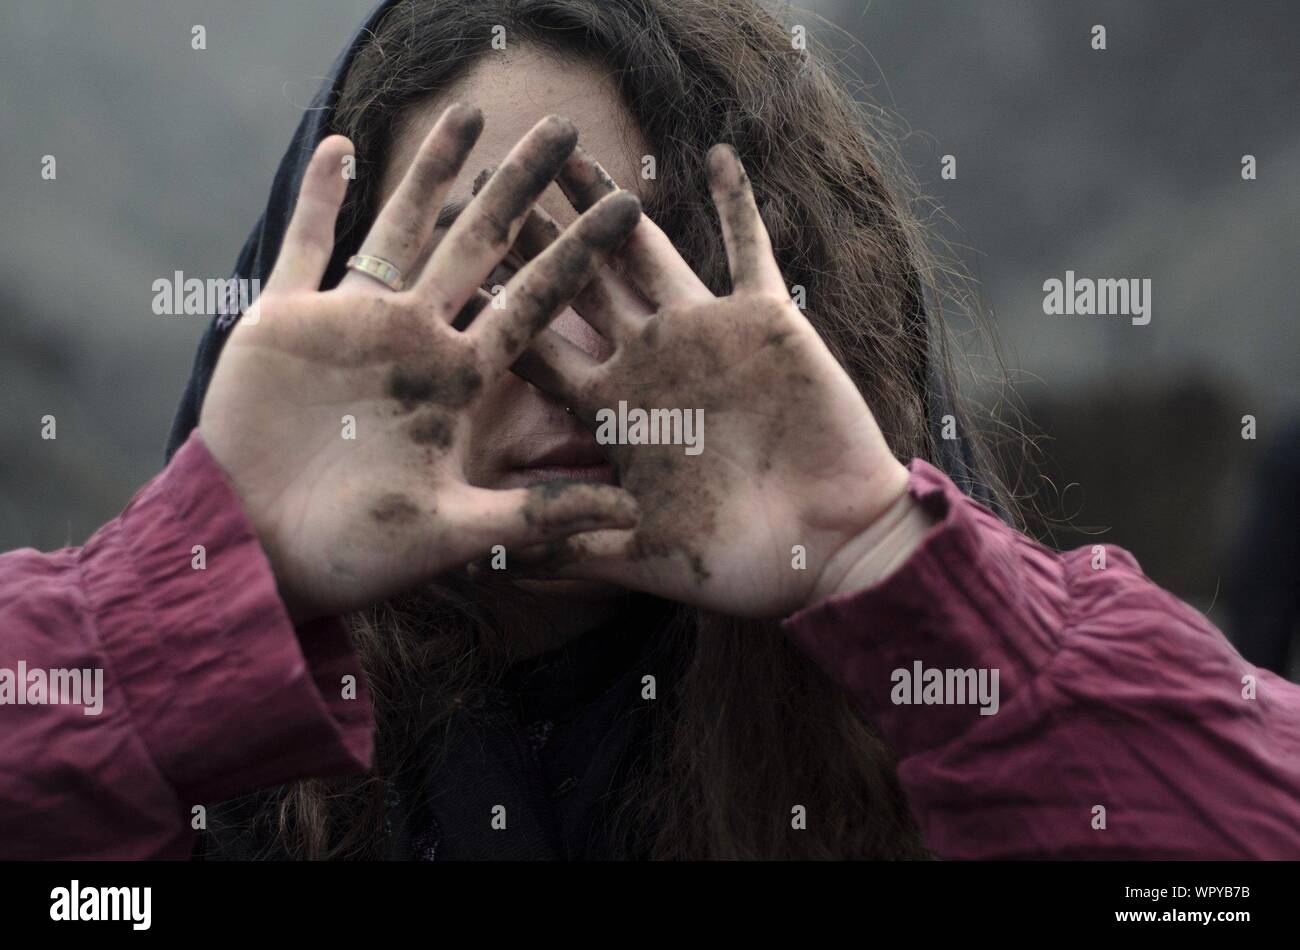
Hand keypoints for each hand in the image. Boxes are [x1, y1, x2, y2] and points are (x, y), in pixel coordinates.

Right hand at [199, 107, 641, 621]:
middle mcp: (416, 342)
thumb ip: (538, 515)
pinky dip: (320, 197)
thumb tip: (633, 520)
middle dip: (519, 187)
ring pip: (401, 227)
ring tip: (470, 113)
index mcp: (459, 383)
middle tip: (562, 128)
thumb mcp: (456, 532)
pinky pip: (307, 243)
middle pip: (478, 245)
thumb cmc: (358, 554)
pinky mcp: (287, 319)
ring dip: (430, 172)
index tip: (622, 208)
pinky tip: (341, 146)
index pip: (532, 303)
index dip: (576, 256)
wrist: (258, 553)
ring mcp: (352, 324)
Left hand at [511, 144, 918, 617]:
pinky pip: (749, 251)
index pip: (540, 352)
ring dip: (614, 205)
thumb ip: (569, 547)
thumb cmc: (736, 562)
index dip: (496, 312)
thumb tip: (484, 567)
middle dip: (538, 239)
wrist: (829, 549)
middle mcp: (650, 363)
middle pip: (579, 286)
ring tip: (573, 155)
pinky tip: (717, 155)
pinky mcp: (766, 322)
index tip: (447, 272)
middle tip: (490, 185)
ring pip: (647, 253)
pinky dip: (738, 205)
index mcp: (615, 411)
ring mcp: (706, 336)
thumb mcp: (641, 556)